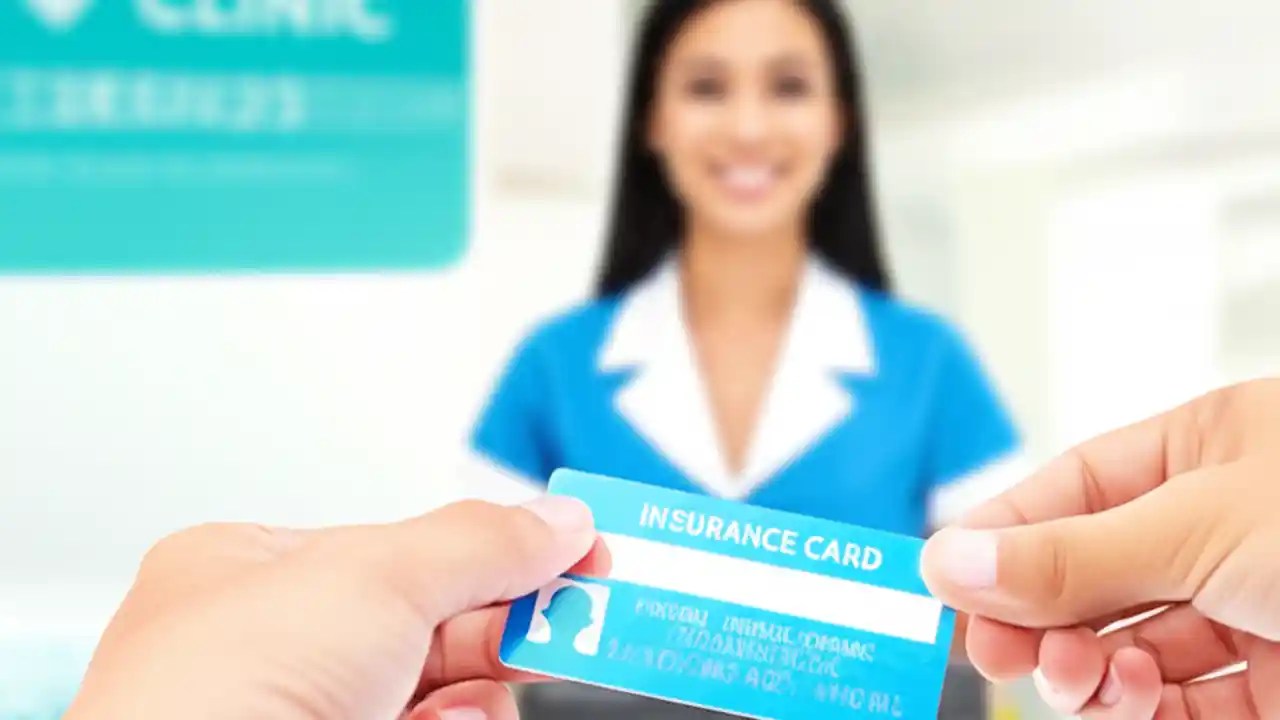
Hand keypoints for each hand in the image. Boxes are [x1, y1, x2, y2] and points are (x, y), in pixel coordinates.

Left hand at [66, 497, 606, 719]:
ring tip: (483, 697)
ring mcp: (303, 717)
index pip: (401, 547)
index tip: (574, 549)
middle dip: (504, 622)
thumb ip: (477, 541)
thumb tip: (557, 522)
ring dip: (478, 692)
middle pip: (429, 622)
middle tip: (581, 617)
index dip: (493, 544)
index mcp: (249, 576)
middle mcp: (271, 651)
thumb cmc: (214, 696)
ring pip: (439, 694)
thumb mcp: (373, 578)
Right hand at [921, 379, 1279, 718]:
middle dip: (1034, 615)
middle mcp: (1222, 530)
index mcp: (1210, 452)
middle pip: (1089, 577)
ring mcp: (1248, 611)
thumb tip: (953, 562)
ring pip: (1126, 648)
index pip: (1074, 488)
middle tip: (994, 649)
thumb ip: (1073, 554)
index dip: (1002, 534)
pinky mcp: (1272, 687)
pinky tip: (1133, 697)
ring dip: (1082, 669)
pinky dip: (1138, 708)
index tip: (944, 581)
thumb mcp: (1203, 527)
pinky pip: (1178, 705)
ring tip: (1074, 674)